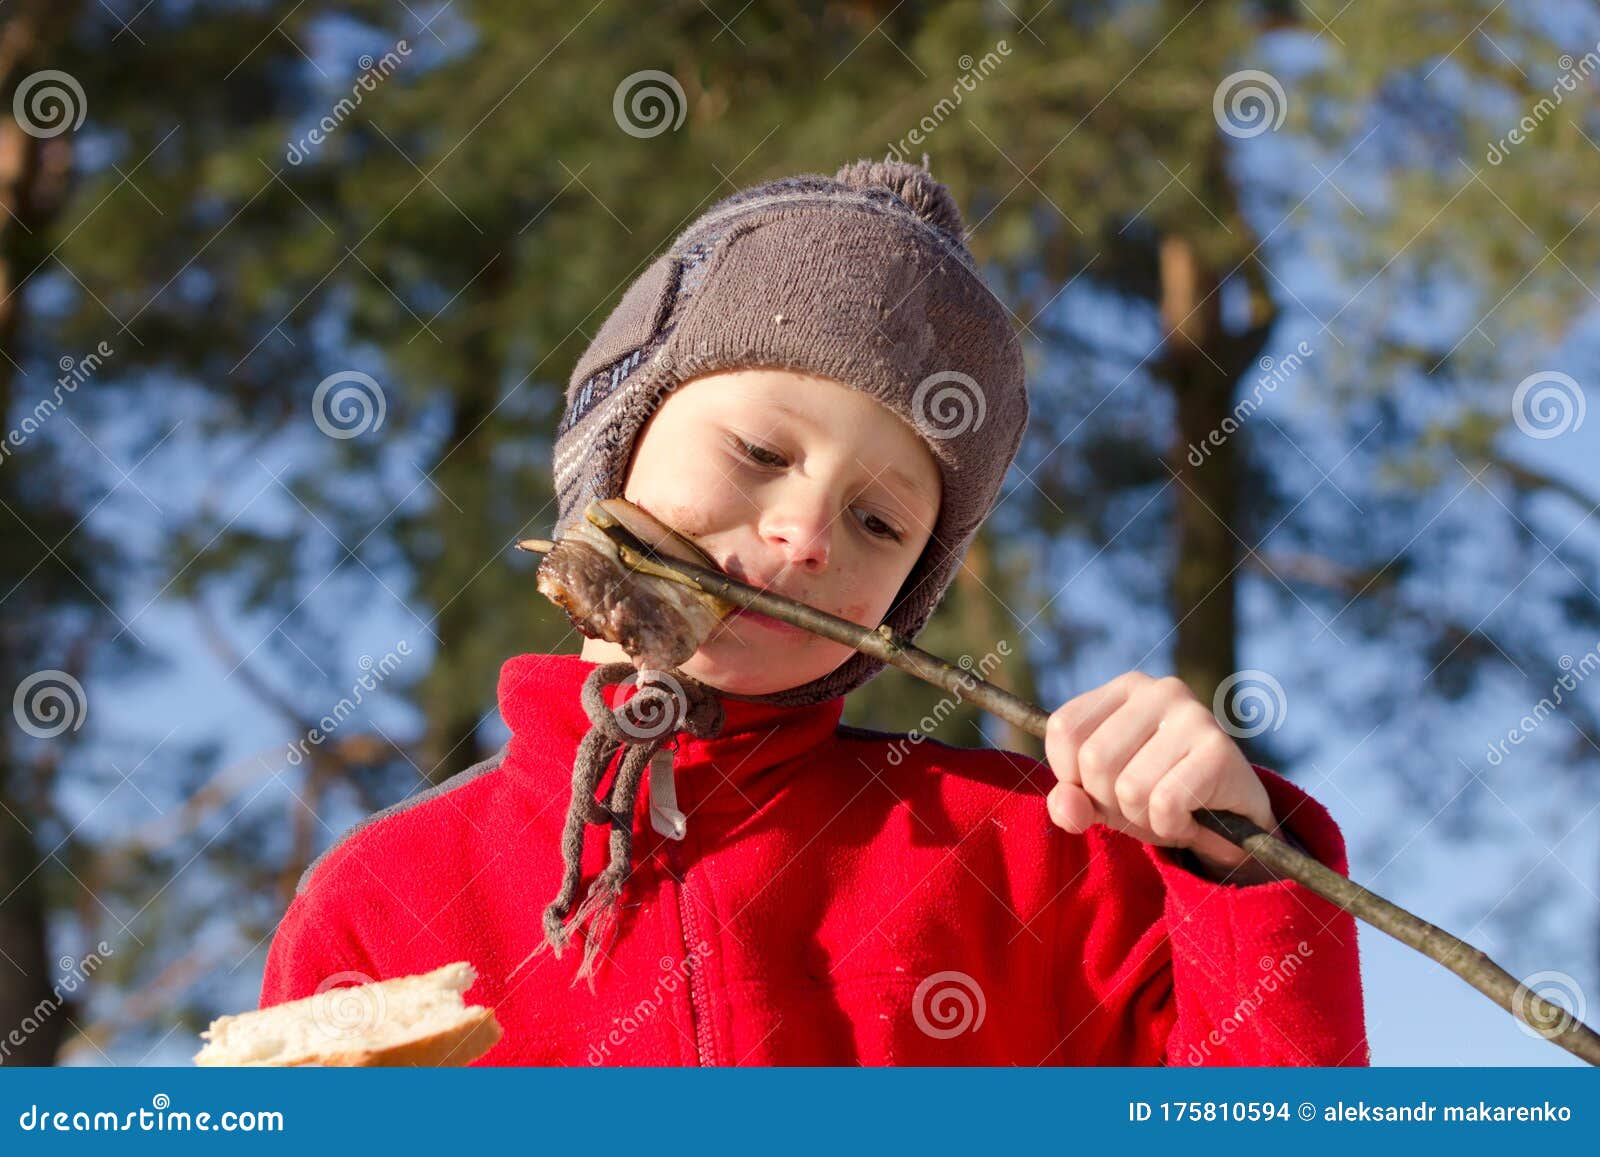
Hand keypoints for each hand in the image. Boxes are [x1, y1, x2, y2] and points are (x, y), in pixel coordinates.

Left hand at [1043, 671, 1283, 879]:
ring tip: (1171, 809)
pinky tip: (1192, 817)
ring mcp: (1193, 715)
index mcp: (1125, 688)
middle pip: (1094, 761)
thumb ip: (1070, 802)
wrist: (1234, 825)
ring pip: (1129, 788)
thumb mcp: (1102, 800)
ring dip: (1143, 818)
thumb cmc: (1158, 797)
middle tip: (1145, 802)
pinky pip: (1164, 805)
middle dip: (1110, 802)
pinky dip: (1171, 826)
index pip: (1063, 729)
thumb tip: (1065, 807)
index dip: (1071, 774)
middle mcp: (1160, 690)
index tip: (1105, 783)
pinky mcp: (1219, 750)